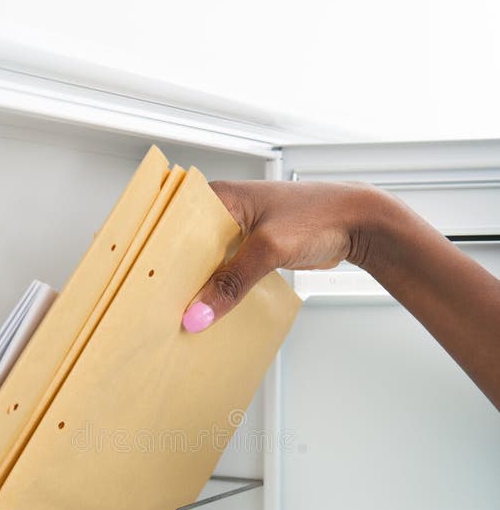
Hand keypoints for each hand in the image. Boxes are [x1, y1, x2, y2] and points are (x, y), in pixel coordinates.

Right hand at [181, 179, 374, 331]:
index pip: (176, 227)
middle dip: (179, 278)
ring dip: (201, 287)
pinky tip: (213, 308)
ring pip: (207, 264)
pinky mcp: (251, 250)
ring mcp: (239, 232)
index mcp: (220, 196)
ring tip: (184, 311)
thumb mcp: (269, 249)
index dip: (162, 256)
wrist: (358, 224)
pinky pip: (227, 273)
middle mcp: (225, 212)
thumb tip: (200, 313)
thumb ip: (232, 283)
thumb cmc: (320, 216)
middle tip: (164, 305)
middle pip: (188, 250)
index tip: (150, 285)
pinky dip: (221, 290)